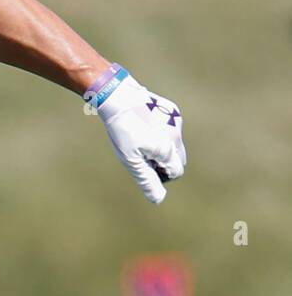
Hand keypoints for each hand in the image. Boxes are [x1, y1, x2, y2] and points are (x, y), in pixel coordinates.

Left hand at [87, 67, 186, 203]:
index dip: (161, 174)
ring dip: (164, 146)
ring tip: (140, 137)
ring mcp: (176, 121)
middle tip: (142, 154)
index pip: (176, 172)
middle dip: (165, 161)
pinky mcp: (172, 110)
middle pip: (179, 159)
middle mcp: (177, 135)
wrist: (117, 96)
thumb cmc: (121, 129)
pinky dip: (162, 131)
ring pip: (176, 143)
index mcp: (168, 149)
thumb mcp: (130, 159)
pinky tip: (144, 123)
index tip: (144, 165)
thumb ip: (146, 180)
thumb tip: (159, 199)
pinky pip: (172, 127)